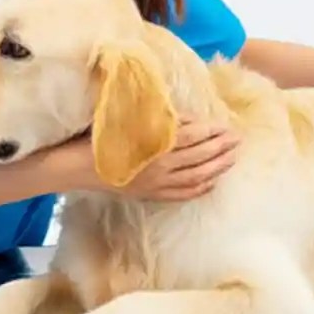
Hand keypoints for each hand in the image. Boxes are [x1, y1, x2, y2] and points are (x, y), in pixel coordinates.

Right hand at [48, 118, 238, 200]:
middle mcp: (159, 166)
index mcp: (154, 144)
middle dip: (221, 148)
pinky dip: (199, 188)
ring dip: (217, 167)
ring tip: (232, 159)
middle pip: (199, 156)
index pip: (192, 136)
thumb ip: (158, 119)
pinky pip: (181, 194)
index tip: (226, 125)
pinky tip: (211, 182)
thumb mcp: (127, 119)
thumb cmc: (99, 137)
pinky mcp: (150, 195)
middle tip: (237, 140)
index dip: (212, 131)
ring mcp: (156, 184)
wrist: (76, 167)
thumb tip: (187, 118)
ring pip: (195, 177)